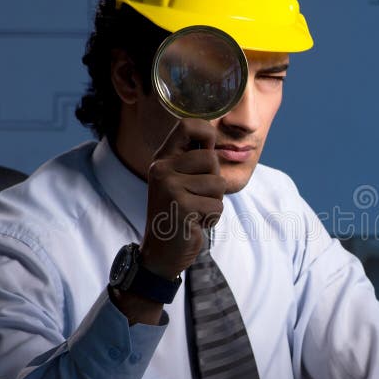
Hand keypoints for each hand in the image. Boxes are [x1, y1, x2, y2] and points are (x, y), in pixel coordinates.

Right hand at [140, 118, 225, 279]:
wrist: (161, 252)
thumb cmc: (179, 214)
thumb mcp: (180, 181)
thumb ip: (194, 161)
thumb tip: (214, 135)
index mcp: (162, 159)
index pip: (187, 125)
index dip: (207, 132)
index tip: (209, 148)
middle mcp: (162, 169)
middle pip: (211, 158)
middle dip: (214, 181)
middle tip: (197, 197)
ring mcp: (170, 187)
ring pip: (218, 184)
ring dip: (214, 202)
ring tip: (195, 211)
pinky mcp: (181, 207)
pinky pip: (217, 206)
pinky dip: (211, 219)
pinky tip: (194, 224)